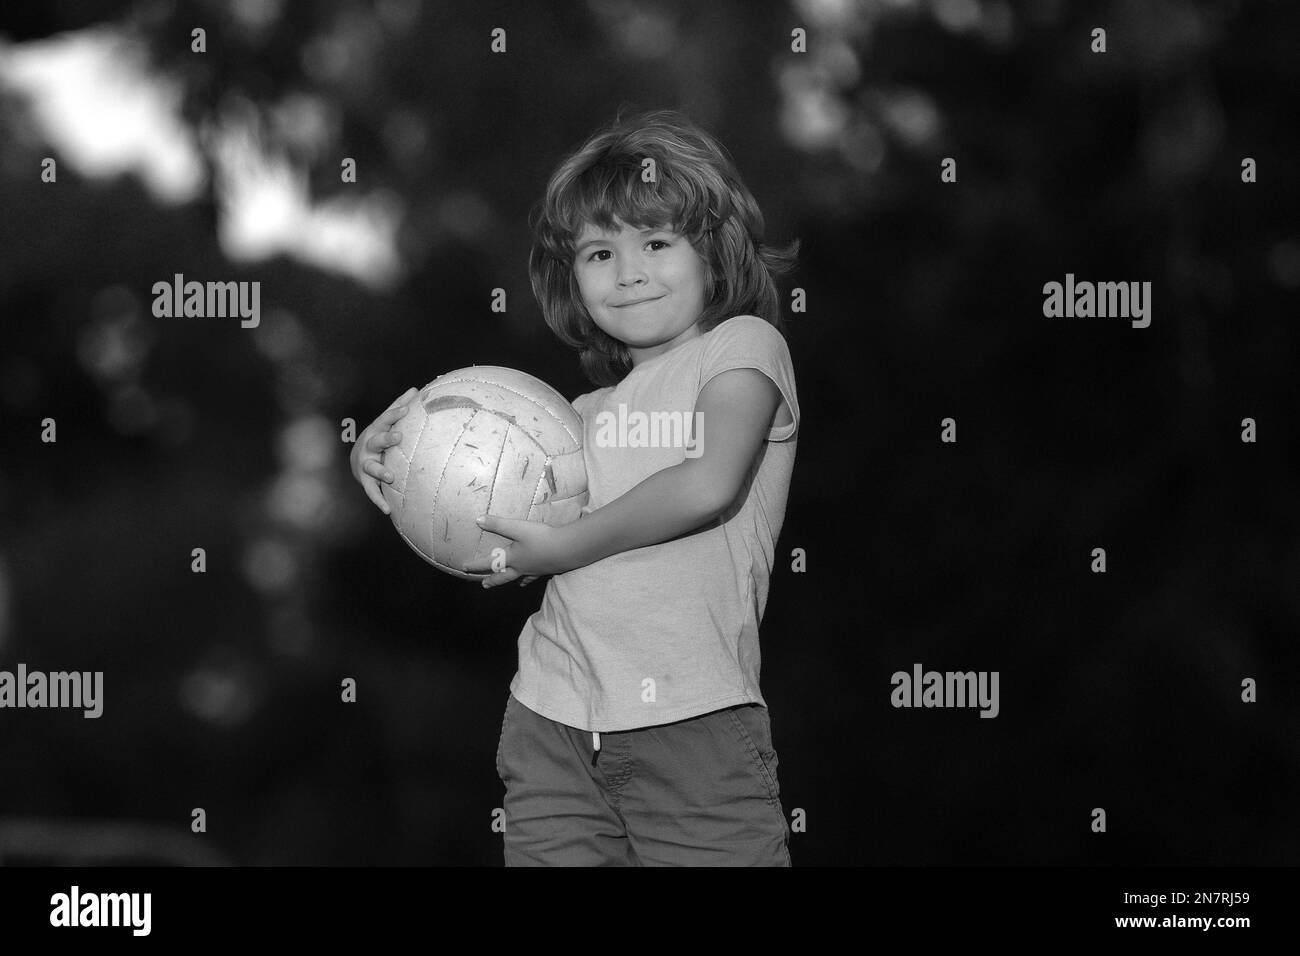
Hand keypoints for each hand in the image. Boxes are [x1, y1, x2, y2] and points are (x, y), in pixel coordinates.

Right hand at [349, 386, 417, 513]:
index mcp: (376, 430)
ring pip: (372, 467)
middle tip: (398, 437)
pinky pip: (371, 491)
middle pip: (376, 441)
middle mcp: (368, 446)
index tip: (407, 409)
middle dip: (386, 439)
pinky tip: (388, 510)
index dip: (395, 414)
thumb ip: (400, 407)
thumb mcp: (387, 422)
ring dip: (380, 471)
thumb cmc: (379, 437)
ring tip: (390, 476)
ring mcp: (366, 464)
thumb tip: (416, 389)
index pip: (385, 419)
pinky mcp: (366, 481)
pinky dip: (379, 500)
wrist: (357, 459)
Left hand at [462, 514, 572, 587]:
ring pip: (518, 578)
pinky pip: (533, 576)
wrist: (567, 550)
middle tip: (484, 585)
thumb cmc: (541, 538)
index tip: (464, 568)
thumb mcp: (518, 528)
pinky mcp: (546, 569)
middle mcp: (521, 567)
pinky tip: (528, 579)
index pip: (489, 563)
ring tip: (506, 584)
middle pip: (503, 576)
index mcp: (512, 558)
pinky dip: (528, 579)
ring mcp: (533, 570)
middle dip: (492, 580)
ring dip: (510, 580)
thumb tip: (478, 520)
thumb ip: (498, 524)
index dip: (476, 565)